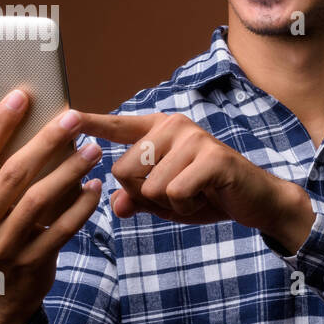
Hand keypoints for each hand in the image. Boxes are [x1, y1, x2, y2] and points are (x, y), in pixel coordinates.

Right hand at [0, 89, 103, 323]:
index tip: (22, 95)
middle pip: (14, 174)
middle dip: (46, 142)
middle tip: (73, 118)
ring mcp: (3, 247)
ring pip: (40, 200)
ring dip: (70, 171)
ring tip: (92, 149)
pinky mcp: (33, 263)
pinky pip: (63, 228)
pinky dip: (82, 206)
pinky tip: (95, 186)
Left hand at [74, 111, 313, 251]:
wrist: (257, 202)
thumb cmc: (209, 196)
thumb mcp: (167, 200)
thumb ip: (138, 198)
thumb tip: (117, 204)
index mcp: (160, 130)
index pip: (118, 126)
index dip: (91, 122)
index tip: (66, 115)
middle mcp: (174, 126)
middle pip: (123, 169)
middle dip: (144, 195)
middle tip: (177, 194)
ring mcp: (194, 139)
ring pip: (148, 186)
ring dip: (168, 204)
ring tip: (194, 195)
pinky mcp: (211, 158)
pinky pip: (174, 193)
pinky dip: (185, 208)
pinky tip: (204, 199)